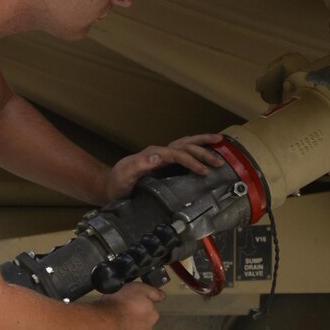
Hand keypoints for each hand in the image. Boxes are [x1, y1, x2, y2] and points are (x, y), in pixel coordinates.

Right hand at [92, 280, 164, 329]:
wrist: (103, 325)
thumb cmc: (119, 307)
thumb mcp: (139, 288)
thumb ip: (153, 292)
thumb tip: (161, 295)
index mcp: (152, 316)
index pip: (150, 309)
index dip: (140, 304)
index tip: (132, 301)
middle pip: (142, 324)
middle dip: (133, 319)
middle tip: (121, 312)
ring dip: (124, 329)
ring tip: (112, 321)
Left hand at [104, 133, 227, 200]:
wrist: (109, 187)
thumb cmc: (116, 183)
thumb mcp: (125, 175)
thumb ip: (140, 165)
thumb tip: (158, 157)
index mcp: (152, 155)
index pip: (177, 154)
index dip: (191, 161)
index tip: (204, 171)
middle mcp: (158, 153)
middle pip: (185, 145)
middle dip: (203, 151)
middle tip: (219, 160)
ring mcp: (160, 157)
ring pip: (185, 145)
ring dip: (202, 144)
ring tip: (220, 142)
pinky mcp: (162, 163)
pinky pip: (182, 153)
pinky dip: (195, 150)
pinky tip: (204, 152)